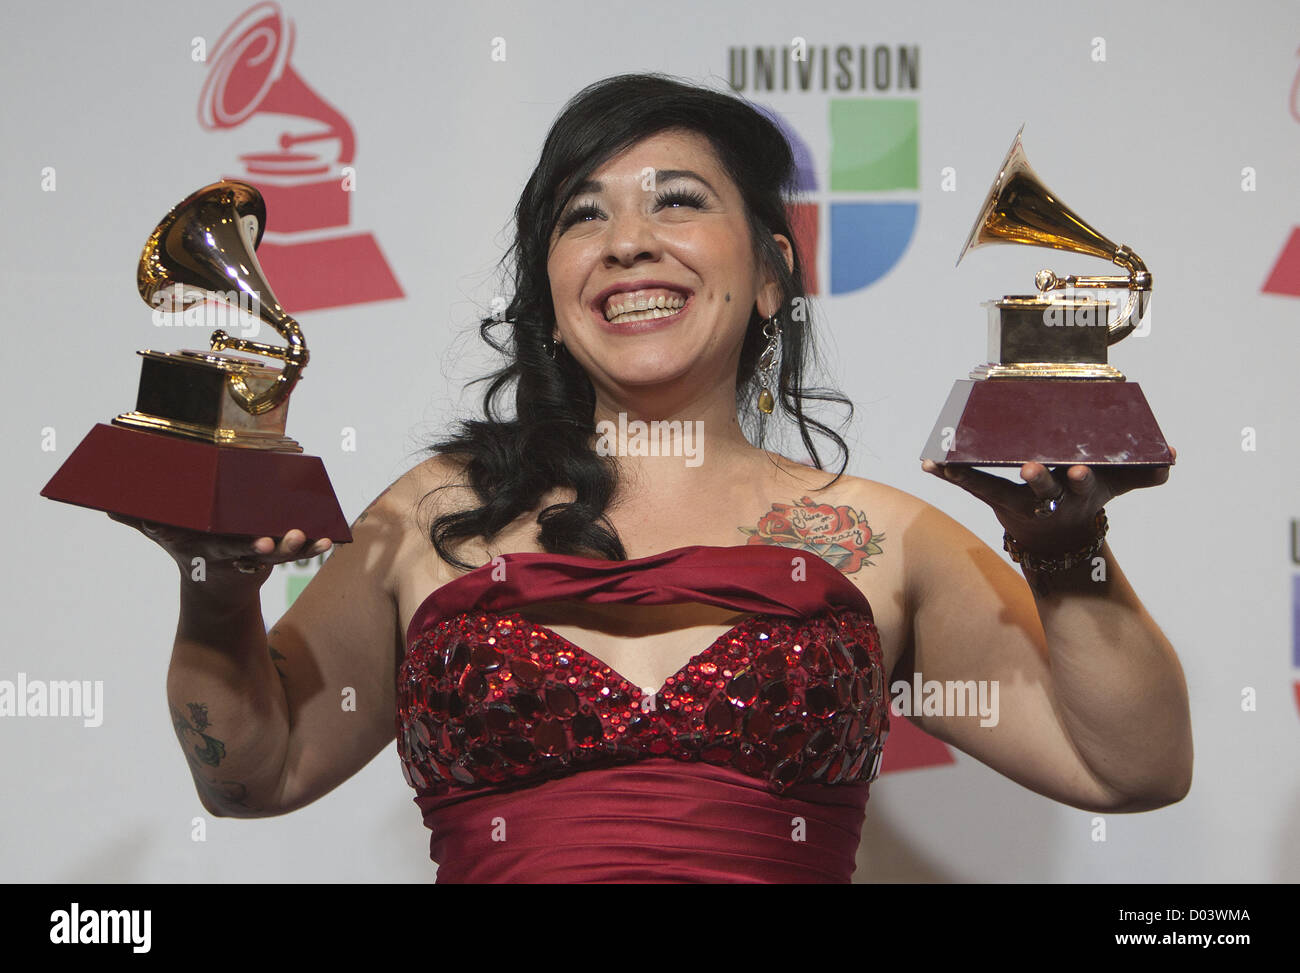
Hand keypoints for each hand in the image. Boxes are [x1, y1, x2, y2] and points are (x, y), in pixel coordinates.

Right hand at [106, 512, 332, 579]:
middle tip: (284, 539)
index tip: (256, 544)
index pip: (218, 544)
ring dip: (295, 546)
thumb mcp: (165, 536)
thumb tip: (106, 505)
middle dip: (270, 546)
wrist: (215, 594)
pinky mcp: (273, 558)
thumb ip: (140, 519)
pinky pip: (295, 552)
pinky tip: (328, 537)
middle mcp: (231, 552)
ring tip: (306, 535)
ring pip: (278, 552)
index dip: (235, 543)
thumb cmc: (190, 552)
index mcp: (205, 545)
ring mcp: (253, 556)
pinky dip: (312, 545)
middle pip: (251, 549)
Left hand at [921, 446, 1175, 554]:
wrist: (1059, 539)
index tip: (1081, 471)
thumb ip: (1144, 473)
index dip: (1080, 479)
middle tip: (1031, 466)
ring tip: (950, 464)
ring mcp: (1016, 501)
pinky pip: (968, 484)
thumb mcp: (1117, 489)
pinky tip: (928, 462)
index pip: (1080, 485)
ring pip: (993, 488)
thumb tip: (1171, 457)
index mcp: (1077, 493)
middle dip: (1039, 479)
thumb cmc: (1087, 499)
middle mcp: (1046, 499)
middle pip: (1042, 490)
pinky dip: (948, 473)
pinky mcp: (993, 499)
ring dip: (973, 476)